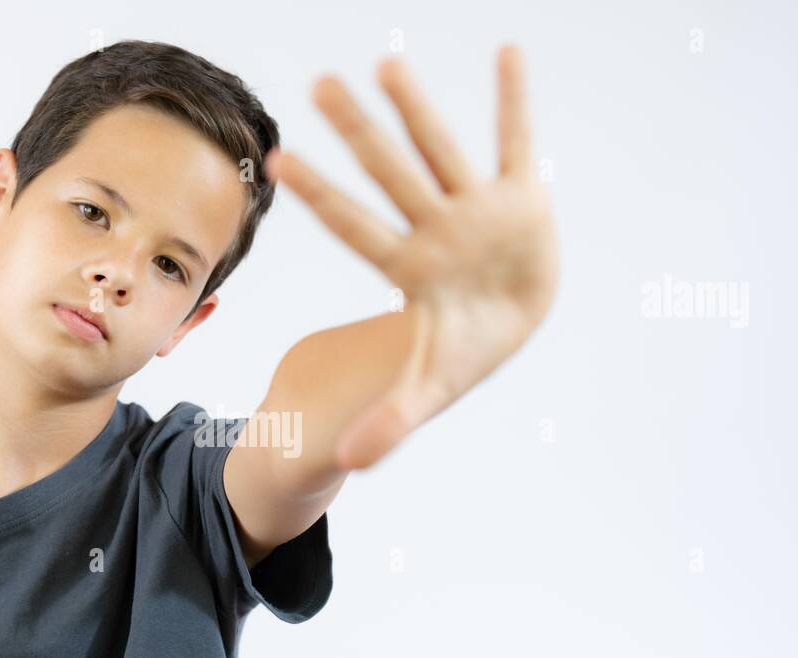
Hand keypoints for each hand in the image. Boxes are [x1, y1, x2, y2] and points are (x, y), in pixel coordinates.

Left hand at [264, 45, 558, 470]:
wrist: (510, 322)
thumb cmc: (460, 349)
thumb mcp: (428, 386)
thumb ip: (390, 421)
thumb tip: (348, 464)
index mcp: (409, 269)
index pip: (355, 228)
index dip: (321, 196)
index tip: (277, 162)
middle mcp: (435, 228)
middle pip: (391, 175)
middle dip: (360, 134)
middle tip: (320, 85)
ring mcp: (476, 209)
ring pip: (443, 151)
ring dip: (420, 109)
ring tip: (386, 61)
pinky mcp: (521, 198)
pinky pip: (516, 143)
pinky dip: (515, 102)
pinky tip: (507, 53)